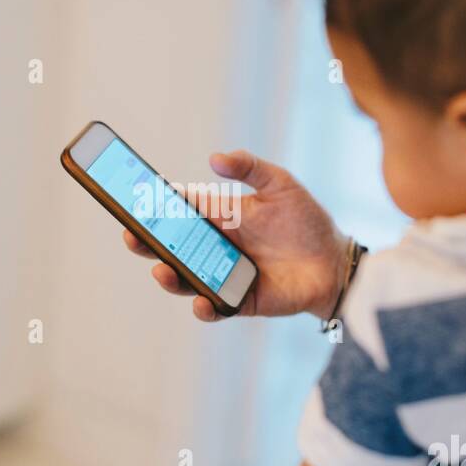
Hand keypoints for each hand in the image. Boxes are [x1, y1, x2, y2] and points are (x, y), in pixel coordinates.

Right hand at [121, 150, 347, 322]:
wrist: (334, 262)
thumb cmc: (306, 220)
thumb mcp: (281, 185)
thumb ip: (250, 168)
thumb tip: (215, 158)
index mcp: (219, 217)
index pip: (179, 210)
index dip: (154, 206)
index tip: (133, 200)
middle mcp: (215, 247)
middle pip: (171, 246)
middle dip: (147, 241)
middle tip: (131, 234)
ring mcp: (224, 275)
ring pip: (185, 278)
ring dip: (169, 276)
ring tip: (161, 269)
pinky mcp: (240, 301)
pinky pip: (214, 307)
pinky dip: (204, 306)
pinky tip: (201, 300)